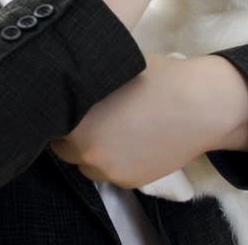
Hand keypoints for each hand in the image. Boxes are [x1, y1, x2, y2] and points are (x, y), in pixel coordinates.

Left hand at [49, 53, 247, 188]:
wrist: (198, 104)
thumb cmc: (154, 76)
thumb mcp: (111, 66)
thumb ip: (83, 81)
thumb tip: (62, 79)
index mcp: (76, 116)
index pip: (50, 120)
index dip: (58, 110)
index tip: (70, 101)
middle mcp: (85, 148)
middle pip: (63, 146)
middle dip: (73, 131)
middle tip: (92, 113)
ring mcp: (107, 168)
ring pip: (85, 162)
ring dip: (91, 148)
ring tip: (114, 126)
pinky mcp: (128, 181)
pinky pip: (109, 172)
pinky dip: (114, 159)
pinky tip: (131, 138)